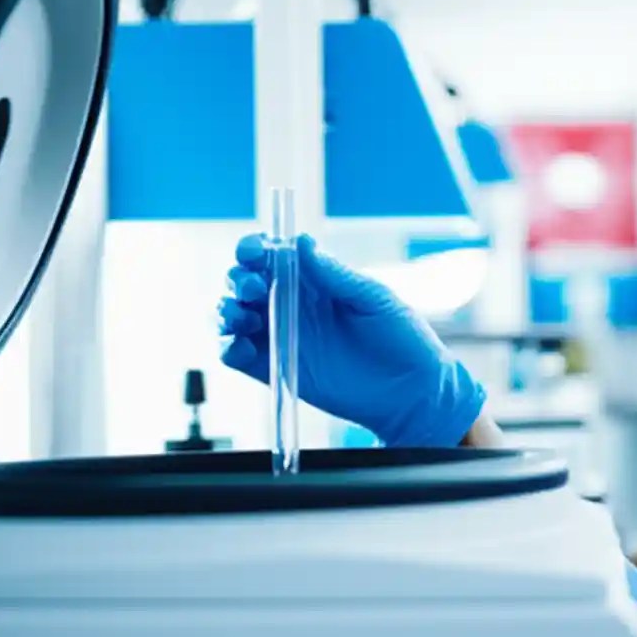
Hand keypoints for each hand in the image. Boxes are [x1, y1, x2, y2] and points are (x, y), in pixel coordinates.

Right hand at [218, 234, 485, 447]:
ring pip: (233, 315)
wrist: (411, 393)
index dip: (254, 249)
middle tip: (254, 290)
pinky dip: (226, 347)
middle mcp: (292, 305)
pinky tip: (237, 345)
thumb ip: (336, 275)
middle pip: (244, 282)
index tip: (254, 252)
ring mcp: (282, 336)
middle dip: (237, 279)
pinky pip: (238, 355)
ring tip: (243, 318)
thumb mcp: (374, 299)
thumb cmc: (403, 340)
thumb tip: (302, 242)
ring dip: (226, 310)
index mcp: (314, 281)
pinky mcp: (277, 369)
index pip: (271, 256)